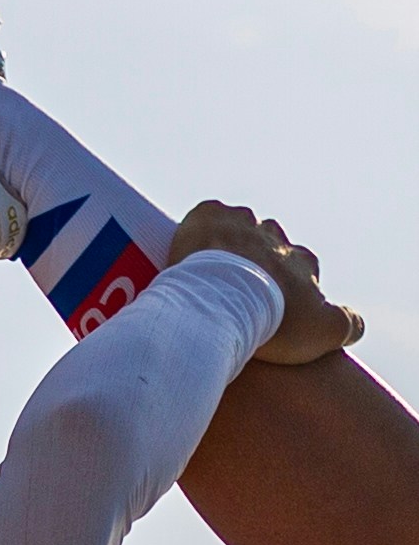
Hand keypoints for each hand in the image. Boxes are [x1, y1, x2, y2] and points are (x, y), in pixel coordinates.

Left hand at [173, 200, 364, 363]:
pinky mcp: (209, 217)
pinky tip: (190, 247)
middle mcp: (275, 238)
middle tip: (237, 286)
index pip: (302, 265)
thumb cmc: (272, 321)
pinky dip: (202, 225)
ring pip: (241, 224)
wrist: (222, 304)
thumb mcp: (322, 332)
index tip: (270, 303)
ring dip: (230, 240)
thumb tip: (355, 325)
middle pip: (272, 241)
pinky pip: (209, 212)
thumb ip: (347, 325)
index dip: (287, 283)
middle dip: (258, 259)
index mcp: (301, 262)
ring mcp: (242, 225)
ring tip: (212, 268)